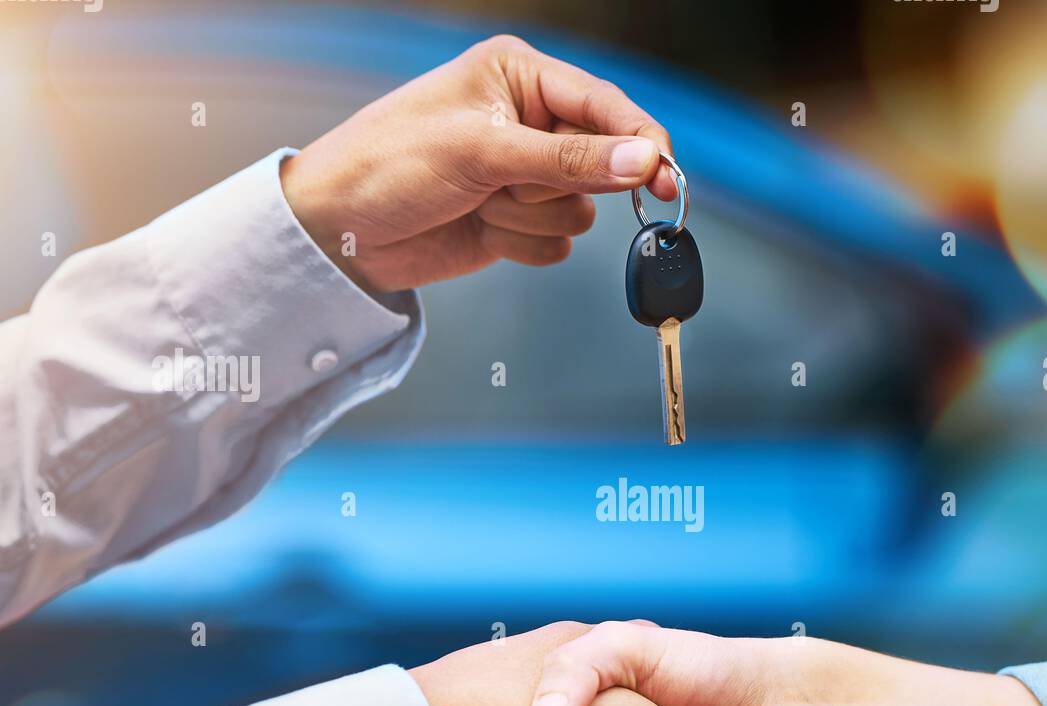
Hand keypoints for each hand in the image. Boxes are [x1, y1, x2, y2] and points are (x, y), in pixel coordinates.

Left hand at [280, 34, 675, 290]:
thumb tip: (643, 161)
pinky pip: (556, 245)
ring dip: (529, 219)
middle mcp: (529, 122)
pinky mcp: (516, 223)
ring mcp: (524, 177)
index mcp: (520, 77)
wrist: (339, 231)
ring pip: (579, 213)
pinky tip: (477, 228)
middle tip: (505, 187)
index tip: (666, 178)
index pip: (605, 106)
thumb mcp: (482, 151)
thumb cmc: (390, 164)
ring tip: (476, 203)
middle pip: (599, 165)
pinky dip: (519, 245)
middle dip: (555, 185)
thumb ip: (569, 159)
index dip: (641, 142)